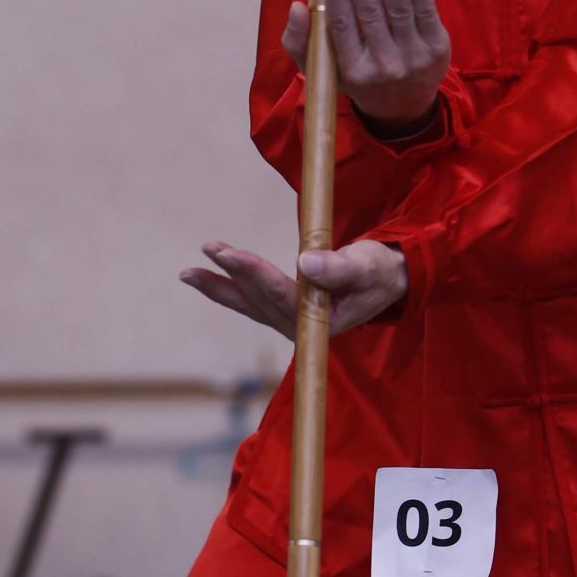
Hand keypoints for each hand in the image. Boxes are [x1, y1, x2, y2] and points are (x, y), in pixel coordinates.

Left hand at [181, 238, 407, 339]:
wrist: (389, 281)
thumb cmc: (381, 272)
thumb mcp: (368, 267)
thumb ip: (339, 268)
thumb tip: (305, 262)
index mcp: (322, 321)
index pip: (281, 295)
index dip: (253, 273)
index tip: (229, 253)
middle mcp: (301, 327)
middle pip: (259, 299)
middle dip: (231, 273)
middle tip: (209, 248)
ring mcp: (291, 321)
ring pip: (249, 304)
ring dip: (219, 286)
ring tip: (188, 273)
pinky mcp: (286, 312)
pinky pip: (251, 301)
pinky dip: (228, 289)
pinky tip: (207, 279)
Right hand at [282, 0, 449, 132]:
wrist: (403, 106)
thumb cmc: (357, 78)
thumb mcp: (322, 69)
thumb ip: (300, 41)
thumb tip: (298, 8)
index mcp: (353, 71)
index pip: (342, 25)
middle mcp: (384, 67)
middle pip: (370, 15)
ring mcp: (414, 58)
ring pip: (400, 11)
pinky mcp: (438, 49)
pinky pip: (427, 13)